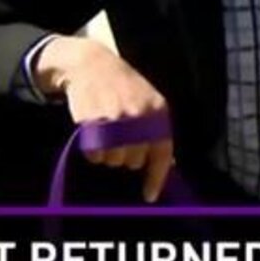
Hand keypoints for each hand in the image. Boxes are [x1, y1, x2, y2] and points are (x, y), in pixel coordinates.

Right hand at [35, 35, 173, 201]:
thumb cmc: (124, 86)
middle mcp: (139, 116)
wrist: (92, 64)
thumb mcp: (149, 101)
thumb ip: (157, 130)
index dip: (155, 178)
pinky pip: (95, 154)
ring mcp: (116, 119)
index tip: (149, 196)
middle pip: (135, 161)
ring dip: (109, 154)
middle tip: (120, 140)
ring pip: (114, 160)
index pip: (162, 153)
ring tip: (106, 134)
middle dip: (128, 156)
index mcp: (158, 111)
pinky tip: (93, 132)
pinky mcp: (92, 122)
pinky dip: (93, 151)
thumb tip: (168, 166)